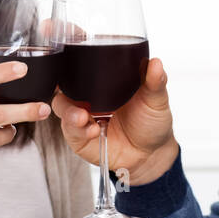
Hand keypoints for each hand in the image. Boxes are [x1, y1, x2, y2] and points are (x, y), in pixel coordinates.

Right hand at [51, 56, 178, 185]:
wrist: (151, 155)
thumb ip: (155, 81)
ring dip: (69, 112)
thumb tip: (155, 63)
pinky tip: (93, 131)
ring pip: (62, 107)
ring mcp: (82, 117)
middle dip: (64, 88)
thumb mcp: (156, 100)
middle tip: (79, 96)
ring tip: (82, 117)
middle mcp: (90, 98)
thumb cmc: (151, 123)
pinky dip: (79, 130)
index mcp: (104, 84)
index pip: (83, 68)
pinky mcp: (79, 137)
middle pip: (65, 85)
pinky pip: (71, 131)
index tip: (73, 61)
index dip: (72, 63)